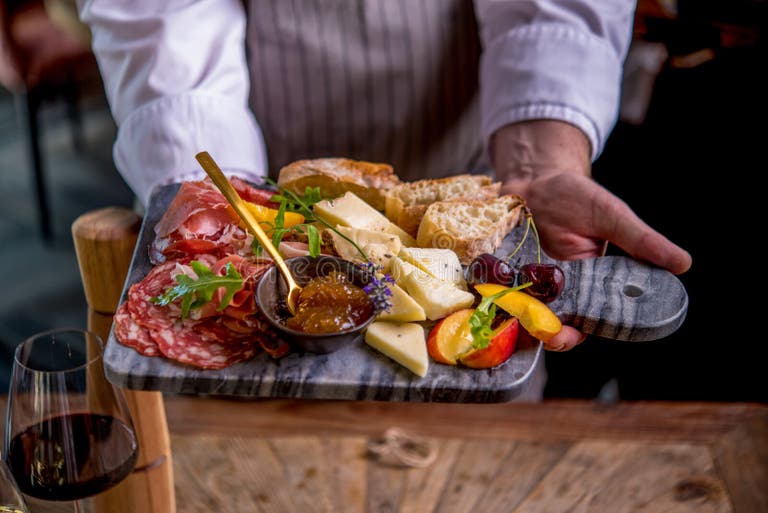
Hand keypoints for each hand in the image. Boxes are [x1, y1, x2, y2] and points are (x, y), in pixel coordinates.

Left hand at [491, 121, 691, 350]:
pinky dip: (482, 293)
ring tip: (503, 319)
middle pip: (542, 324)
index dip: (572, 334)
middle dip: (537, 333)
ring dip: (508, 319)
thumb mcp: (613, 218)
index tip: (566, 335)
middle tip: (533, 331)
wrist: (538, 176)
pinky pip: (486, 287)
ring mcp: (519, 281)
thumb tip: (684, 263)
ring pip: (513, 312)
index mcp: (584, 288)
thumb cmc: (580, 198)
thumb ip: (641, 242)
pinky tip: (477, 295)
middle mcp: (550, 291)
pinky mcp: (494, 268)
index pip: (580, 323)